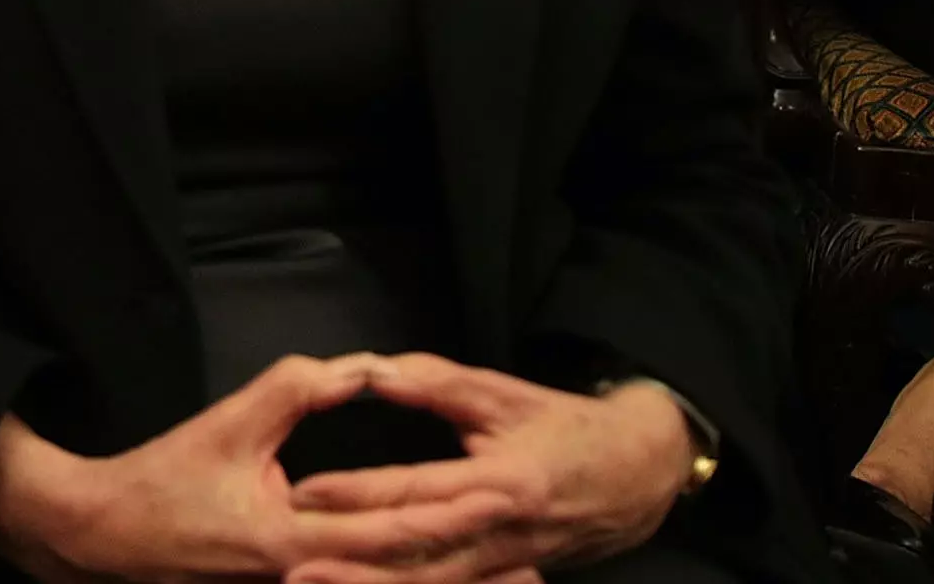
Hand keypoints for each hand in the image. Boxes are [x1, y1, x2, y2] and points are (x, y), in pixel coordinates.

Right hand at [0, 355, 519, 583]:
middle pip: (402, 575)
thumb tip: (359, 370)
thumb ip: (295, 391)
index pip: (388, 528)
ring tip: (510, 573)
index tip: (502, 494)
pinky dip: (401, 580)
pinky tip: (436, 573)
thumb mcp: (228, 424)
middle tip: (530, 552)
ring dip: (445, 578)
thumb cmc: (162, 479)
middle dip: (469, 563)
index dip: (447, 510)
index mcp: (288, 540)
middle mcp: (300, 577)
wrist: (106, 536)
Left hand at [286, 358, 693, 582]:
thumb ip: (436, 382)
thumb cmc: (564, 425)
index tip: (305, 493)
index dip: (361, 494)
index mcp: (505, 481)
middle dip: (357, 567)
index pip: (419, 491)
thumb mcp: (503, 393)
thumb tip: (371, 371)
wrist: (639, 474)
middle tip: (294, 568)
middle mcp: (505, 531)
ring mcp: (509, 562)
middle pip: (421, 557)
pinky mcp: (509, 574)